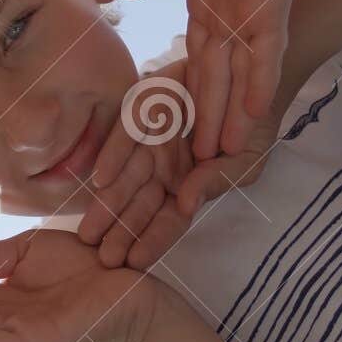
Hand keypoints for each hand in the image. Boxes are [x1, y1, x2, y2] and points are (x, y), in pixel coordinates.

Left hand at [83, 59, 285, 268]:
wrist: (251, 78)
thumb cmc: (249, 130)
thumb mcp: (243, 161)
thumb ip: (217, 181)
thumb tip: (186, 204)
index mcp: (184, 184)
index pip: (166, 220)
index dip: (151, 241)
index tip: (134, 263)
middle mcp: (162, 166)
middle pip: (136, 204)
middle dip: (119, 231)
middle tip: (101, 257)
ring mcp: (151, 139)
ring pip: (124, 176)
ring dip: (108, 204)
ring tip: (90, 233)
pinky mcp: (145, 107)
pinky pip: (125, 132)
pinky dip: (113, 155)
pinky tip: (101, 179)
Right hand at [119, 0, 306, 156]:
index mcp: (209, 3)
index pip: (195, 57)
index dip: (187, 89)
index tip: (177, 119)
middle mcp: (232, 18)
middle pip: (214, 79)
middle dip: (206, 117)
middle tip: (197, 158)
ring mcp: (253, 18)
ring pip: (237, 79)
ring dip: (229, 115)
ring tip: (222, 154)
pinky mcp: (270, 14)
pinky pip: (264, 58)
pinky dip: (257, 86)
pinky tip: (252, 116)